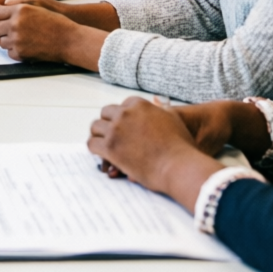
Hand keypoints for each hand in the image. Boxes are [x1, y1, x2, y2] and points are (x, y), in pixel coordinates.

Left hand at [0, 0, 84, 62]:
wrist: (70, 40)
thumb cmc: (57, 23)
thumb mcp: (37, 5)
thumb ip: (17, 3)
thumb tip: (3, 4)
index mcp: (19, 10)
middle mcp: (15, 24)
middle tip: (4, 28)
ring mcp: (16, 40)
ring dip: (5, 39)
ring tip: (18, 37)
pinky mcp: (20, 53)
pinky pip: (8, 52)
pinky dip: (14, 50)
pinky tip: (24, 45)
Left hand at [87, 97, 214, 193]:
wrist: (179, 166)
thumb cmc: (181, 147)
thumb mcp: (173, 119)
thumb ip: (161, 111)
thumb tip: (159, 107)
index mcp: (139, 104)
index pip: (121, 106)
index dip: (122, 118)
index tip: (124, 128)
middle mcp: (125, 114)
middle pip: (105, 113)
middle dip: (108, 124)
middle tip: (112, 136)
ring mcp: (115, 129)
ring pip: (95, 127)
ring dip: (99, 136)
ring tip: (104, 145)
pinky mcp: (109, 147)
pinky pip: (91, 144)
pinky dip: (95, 150)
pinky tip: (101, 156)